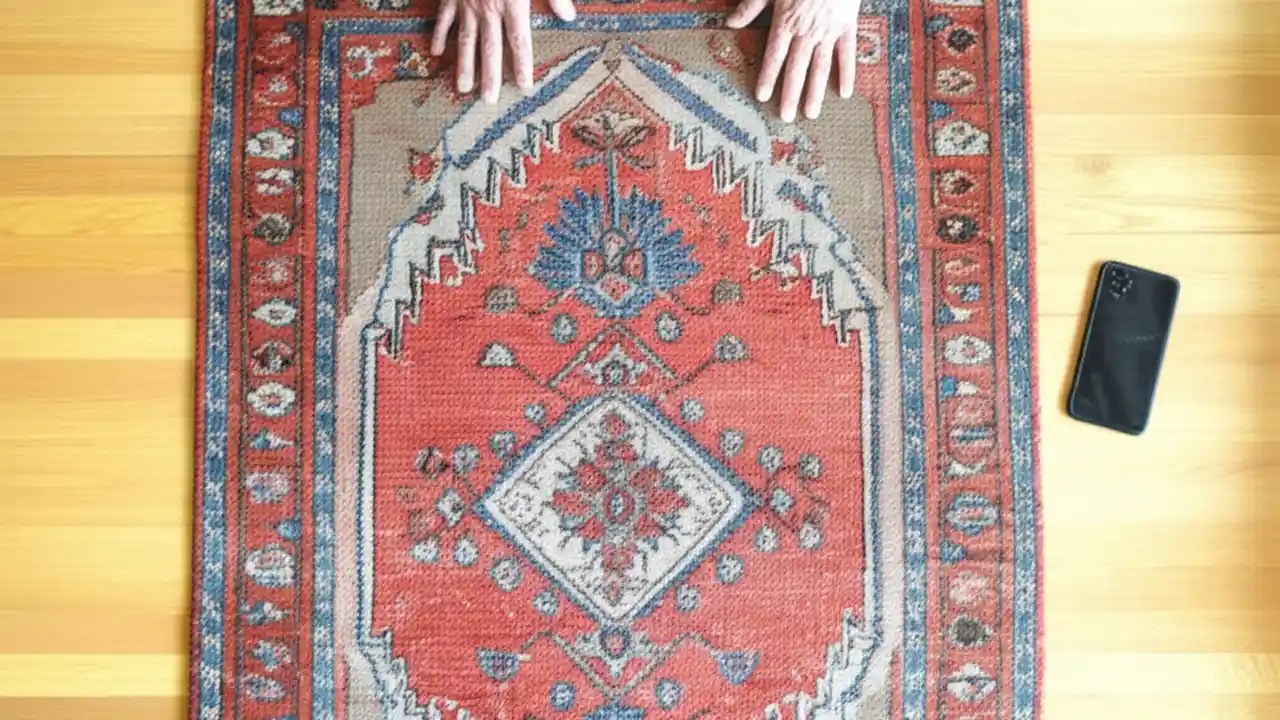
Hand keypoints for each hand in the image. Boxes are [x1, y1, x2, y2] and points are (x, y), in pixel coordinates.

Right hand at [430, 0, 577, 102]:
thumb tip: (569, 16)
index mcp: (512, 3)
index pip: (519, 41)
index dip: (522, 65)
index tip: (524, 87)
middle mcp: (488, 8)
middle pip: (490, 48)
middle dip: (489, 76)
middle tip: (488, 101)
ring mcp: (466, 2)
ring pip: (464, 39)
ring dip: (464, 65)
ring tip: (463, 89)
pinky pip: (444, 17)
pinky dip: (439, 35)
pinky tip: (437, 54)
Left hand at [727, 0, 861, 121]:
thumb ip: (751, 6)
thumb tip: (730, 24)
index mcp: (786, 21)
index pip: (774, 56)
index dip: (767, 77)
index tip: (762, 97)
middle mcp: (807, 31)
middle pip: (797, 68)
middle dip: (791, 94)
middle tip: (785, 117)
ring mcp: (829, 30)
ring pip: (821, 67)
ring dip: (815, 92)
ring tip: (811, 114)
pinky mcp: (848, 25)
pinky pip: (848, 54)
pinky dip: (847, 74)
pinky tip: (844, 93)